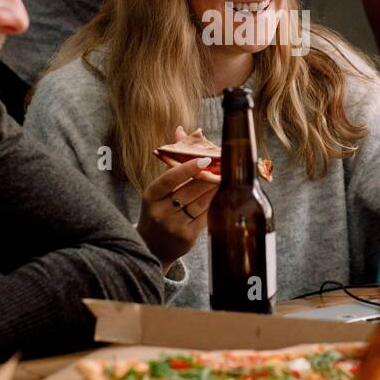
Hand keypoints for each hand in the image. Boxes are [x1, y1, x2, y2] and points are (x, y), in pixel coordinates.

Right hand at [137, 126, 220, 271]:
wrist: (152, 248)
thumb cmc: (158, 211)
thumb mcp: (158, 189)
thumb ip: (172, 161)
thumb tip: (181, 130)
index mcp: (150, 195)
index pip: (169, 178)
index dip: (188, 168)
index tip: (206, 159)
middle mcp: (160, 211)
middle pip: (191, 188)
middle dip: (210, 176)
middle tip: (226, 163)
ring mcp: (174, 226)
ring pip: (202, 201)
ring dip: (217, 188)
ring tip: (228, 176)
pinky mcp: (187, 237)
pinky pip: (207, 216)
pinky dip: (217, 204)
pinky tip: (225, 195)